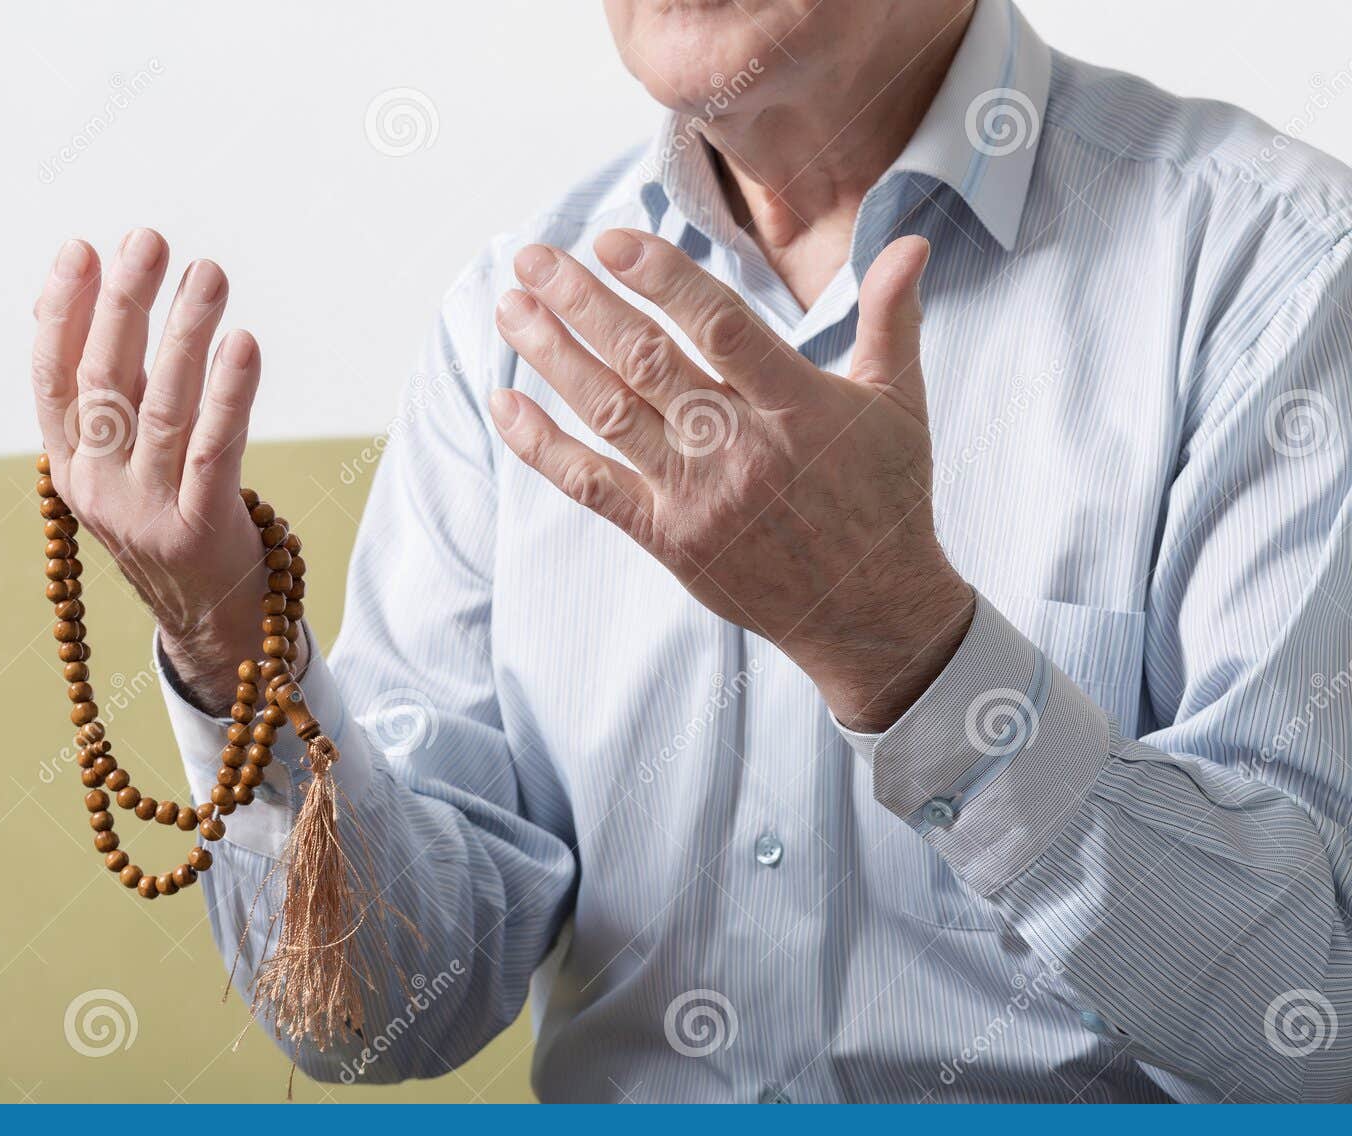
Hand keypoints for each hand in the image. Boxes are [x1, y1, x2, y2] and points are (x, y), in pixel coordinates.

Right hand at [30, 228, 274, 714]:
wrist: (213, 625)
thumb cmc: (174, 522)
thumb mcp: (124, 466)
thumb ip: (109, 397)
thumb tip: (87, 300)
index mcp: (73, 466)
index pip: (52, 378)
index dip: (61, 311)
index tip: (80, 248)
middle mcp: (98, 487)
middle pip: (105, 380)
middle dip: (126, 303)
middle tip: (151, 240)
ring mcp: (146, 511)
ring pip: (162, 406)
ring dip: (184, 332)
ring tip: (208, 273)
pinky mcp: (202, 528)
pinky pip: (214, 448)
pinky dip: (229, 393)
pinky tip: (243, 343)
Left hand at [489, 230, 972, 731]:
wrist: (871, 614)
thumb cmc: (884, 501)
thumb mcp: (900, 405)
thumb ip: (891, 318)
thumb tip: (912, 239)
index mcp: (798, 407)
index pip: (719, 326)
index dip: (661, 278)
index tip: (610, 240)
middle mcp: (741, 449)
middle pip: (647, 362)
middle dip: (581, 302)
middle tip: (532, 256)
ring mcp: (698, 498)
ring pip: (611, 414)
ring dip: (553, 356)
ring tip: (511, 307)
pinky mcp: (669, 539)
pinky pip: (593, 487)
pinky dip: (543, 445)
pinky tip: (504, 403)